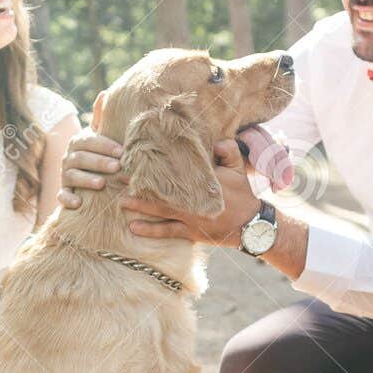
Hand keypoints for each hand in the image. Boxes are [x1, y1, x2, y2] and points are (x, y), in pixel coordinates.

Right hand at [57, 127, 124, 209]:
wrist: (85, 178)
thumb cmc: (98, 154)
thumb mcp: (99, 136)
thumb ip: (102, 119)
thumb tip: (105, 93)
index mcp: (79, 143)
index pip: (90, 141)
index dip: (105, 146)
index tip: (122, 151)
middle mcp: (69, 158)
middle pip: (82, 158)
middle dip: (100, 162)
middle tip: (117, 167)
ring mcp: (65, 175)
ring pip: (72, 176)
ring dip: (86, 180)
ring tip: (102, 184)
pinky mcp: (64, 193)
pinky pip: (63, 196)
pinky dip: (68, 200)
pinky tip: (79, 204)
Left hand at [120, 138, 261, 245]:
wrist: (252, 224)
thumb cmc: (243, 194)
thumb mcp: (239, 168)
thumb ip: (228, 150)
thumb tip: (216, 141)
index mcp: (205, 180)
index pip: (178, 169)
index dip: (158, 164)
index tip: (141, 156)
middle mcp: (195, 199)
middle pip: (162, 189)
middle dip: (140, 184)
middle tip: (120, 177)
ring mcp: (192, 217)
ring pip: (160, 210)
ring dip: (139, 205)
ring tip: (120, 201)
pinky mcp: (191, 232)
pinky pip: (168, 230)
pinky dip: (150, 229)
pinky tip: (133, 226)